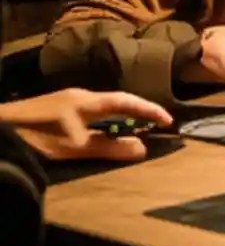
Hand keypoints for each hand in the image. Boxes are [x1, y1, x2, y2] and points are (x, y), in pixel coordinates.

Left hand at [0, 88, 172, 161]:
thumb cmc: (35, 136)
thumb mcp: (73, 147)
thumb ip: (108, 148)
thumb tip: (143, 149)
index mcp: (86, 101)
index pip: (127, 101)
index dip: (149, 110)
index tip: (168, 121)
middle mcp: (78, 96)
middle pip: (115, 101)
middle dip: (137, 112)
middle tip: (154, 125)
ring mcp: (64, 101)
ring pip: (100, 107)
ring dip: (118, 118)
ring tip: (132, 131)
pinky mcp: (53, 110)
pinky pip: (88, 113)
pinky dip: (102, 123)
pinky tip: (99, 134)